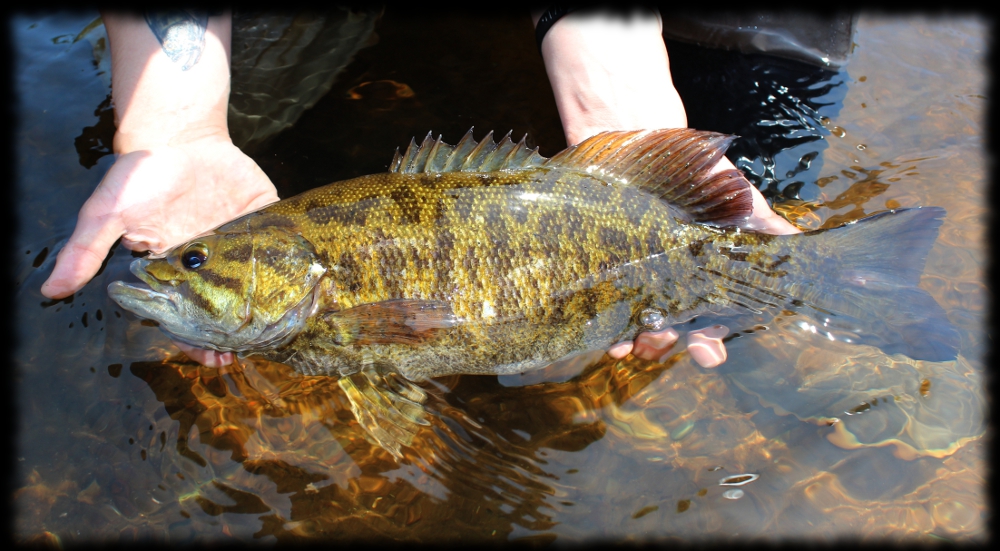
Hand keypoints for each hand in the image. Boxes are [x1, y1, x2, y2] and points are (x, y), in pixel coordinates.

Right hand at [41, 134, 276, 365]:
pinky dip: (292, 263)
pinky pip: (280, 244)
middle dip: (233, 334)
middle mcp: (210, 263)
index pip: (187, 316)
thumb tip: (51, 289)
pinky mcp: (263, 218)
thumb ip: (85, 251)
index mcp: (175, 270)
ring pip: (258, 283)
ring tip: (273, 335)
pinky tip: (300, 286)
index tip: (210, 359)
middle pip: (226, 308)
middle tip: (243, 355)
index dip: (196, 340)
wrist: (177, 135)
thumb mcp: (107, 214)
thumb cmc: (139, 176)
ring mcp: (239, 242)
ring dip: (266, 309)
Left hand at [534, 9, 800, 366]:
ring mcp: (632, 278)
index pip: (710, 318)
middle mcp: (668, 284)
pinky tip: (603, 332)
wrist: (636, 135)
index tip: (708, 354)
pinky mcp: (599, 268)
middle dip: (671, 343)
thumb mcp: (733, 194)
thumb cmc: (693, 170)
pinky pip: (600, 305)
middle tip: (662, 345)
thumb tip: (797, 244)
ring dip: (634, 339)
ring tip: (631, 343)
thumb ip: (763, 223)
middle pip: (670, 330)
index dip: (710, 340)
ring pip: (634, 324)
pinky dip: (602, 324)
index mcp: (702, 276)